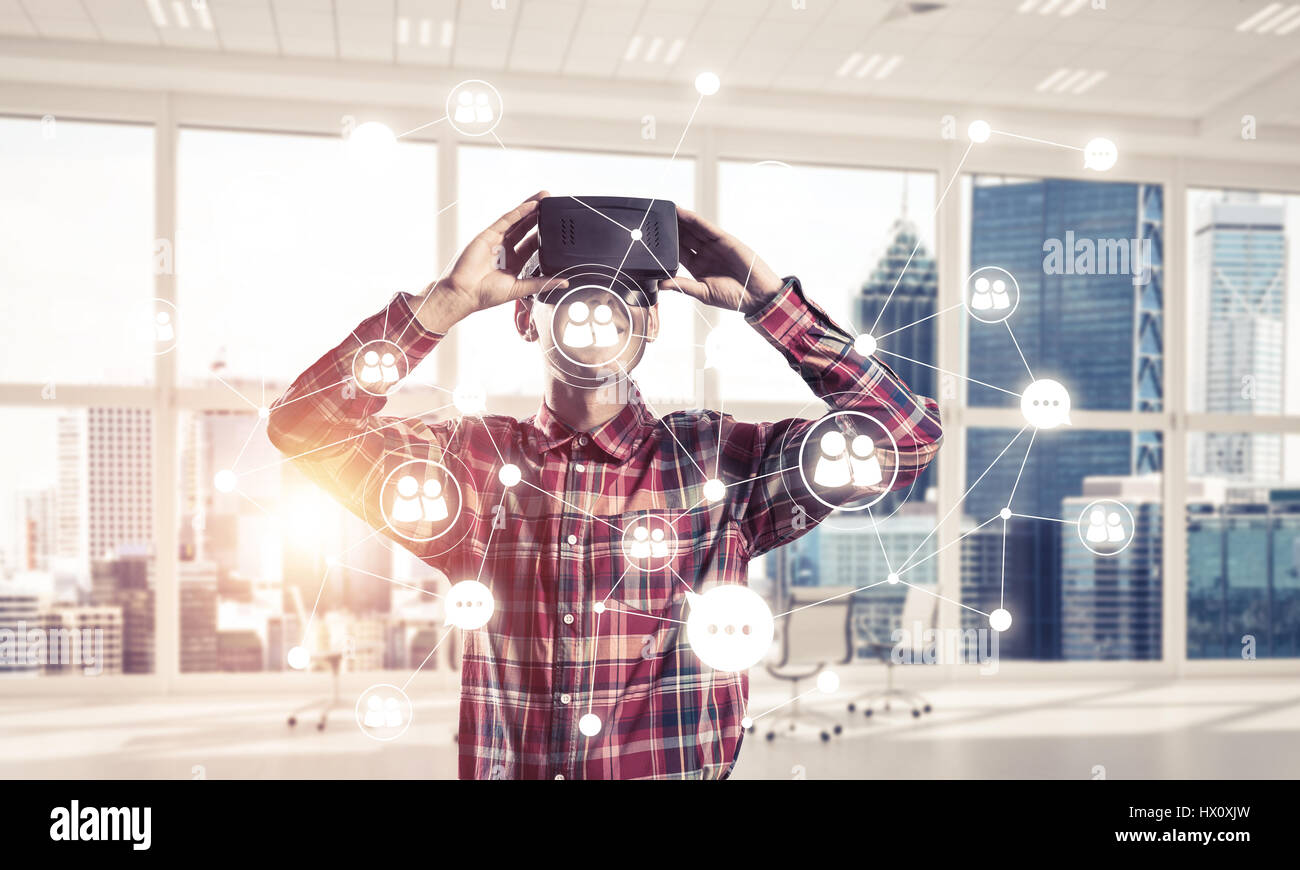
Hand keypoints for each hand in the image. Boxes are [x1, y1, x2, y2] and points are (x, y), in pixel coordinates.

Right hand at [412, 191, 564, 333]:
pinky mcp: (488, 234)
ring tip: (544, 198)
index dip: (545, 234)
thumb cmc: (486, 295)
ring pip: (517, 220)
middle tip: (552, 204)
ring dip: (531, 208)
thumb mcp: (520, 289)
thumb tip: (563, 282)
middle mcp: (506, 249)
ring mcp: (497, 240)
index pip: (533, 244)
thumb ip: (542, 283)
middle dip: (539, 216)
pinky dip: (519, 212)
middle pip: (526, 228)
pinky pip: (506, 220)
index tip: (558, 227)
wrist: (464, 293)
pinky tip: (531, 205)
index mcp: (514, 263)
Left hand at [659, 206, 783, 315]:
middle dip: (671, 229)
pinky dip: (695, 220)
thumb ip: (682, 286)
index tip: (652, 239)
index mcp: (698, 268)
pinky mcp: (725, 240)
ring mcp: (715, 246)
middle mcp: (705, 255)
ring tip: (667, 211)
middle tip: (656, 219)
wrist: (757, 296)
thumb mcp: (703, 293)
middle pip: (684, 238)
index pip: (678, 253)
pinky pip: (707, 228)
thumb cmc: (734, 298)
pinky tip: (684, 214)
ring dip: (681, 220)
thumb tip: (661, 284)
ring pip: (693, 230)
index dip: (666, 245)